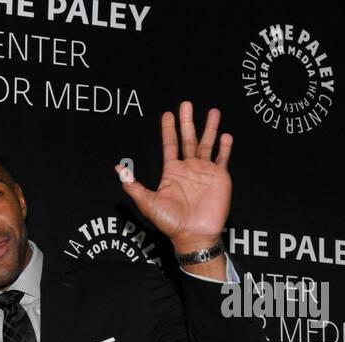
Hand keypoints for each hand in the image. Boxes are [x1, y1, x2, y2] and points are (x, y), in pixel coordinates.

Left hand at [115, 101, 232, 251]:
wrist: (193, 234)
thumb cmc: (170, 222)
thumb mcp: (148, 203)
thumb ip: (134, 186)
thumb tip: (118, 169)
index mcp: (172, 172)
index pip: (170, 145)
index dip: (168, 130)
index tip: (168, 114)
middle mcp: (189, 168)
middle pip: (188, 139)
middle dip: (188, 121)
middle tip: (186, 103)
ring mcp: (205, 171)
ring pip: (208, 144)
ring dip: (210, 128)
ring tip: (213, 111)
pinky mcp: (220, 177)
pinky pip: (223, 158)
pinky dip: (225, 147)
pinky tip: (226, 135)